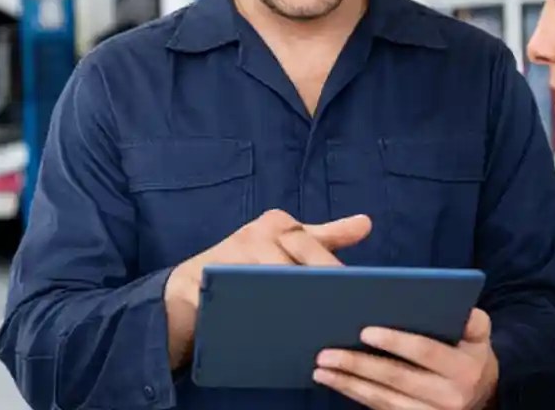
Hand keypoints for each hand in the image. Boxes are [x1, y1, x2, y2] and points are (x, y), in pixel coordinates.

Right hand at [163, 209, 371, 368]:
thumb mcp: (286, 244)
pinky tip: (278, 331)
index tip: (348, 286)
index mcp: (277, 224)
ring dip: (291, 305)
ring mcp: (232, 256)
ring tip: (312, 325)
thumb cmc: (248, 264)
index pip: (312, 245)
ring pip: (271, 283)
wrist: (187, 291)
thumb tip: (366, 223)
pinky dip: (260, 315)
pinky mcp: (212, 281)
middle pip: (294, 266)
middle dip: (315, 288)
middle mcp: (255, 234)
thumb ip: (326, 236)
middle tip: (336, 312)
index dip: (329, 267)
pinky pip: (241, 299)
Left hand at [313, 308, 498, 409]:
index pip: (426, 351)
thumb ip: (471, 318)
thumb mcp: (479, 334)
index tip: (364, 331)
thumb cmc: (470, 354)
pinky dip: (355, 394)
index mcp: (465, 368)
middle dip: (359, 364)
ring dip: (348, 383)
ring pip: (383, 398)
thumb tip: (449, 300)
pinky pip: (381, 409)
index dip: (395, 341)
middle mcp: (450, 397)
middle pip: (397, 377)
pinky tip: (335, 381)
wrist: (481, 397)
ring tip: (321, 367)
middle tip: (327, 352)